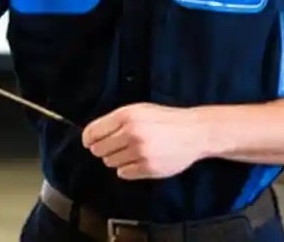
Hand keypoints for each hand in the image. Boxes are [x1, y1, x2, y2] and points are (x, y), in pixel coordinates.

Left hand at [82, 103, 205, 179]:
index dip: (89, 139)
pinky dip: (128, 169)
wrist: (194, 132)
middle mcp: (131, 133)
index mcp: (126, 116)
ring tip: (133, 151)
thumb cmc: (166, 120)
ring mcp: (140, 152)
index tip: (90, 142)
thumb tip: (91, 136)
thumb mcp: (139, 110)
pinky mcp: (148, 168)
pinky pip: (124, 173)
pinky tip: (139, 160)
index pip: (92, 133)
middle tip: (117, 146)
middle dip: (104, 149)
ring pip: (110, 163)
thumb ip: (116, 121)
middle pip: (99, 150)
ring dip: (117, 159)